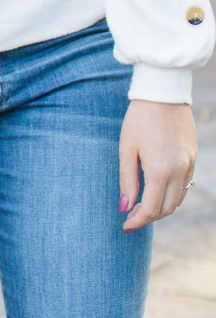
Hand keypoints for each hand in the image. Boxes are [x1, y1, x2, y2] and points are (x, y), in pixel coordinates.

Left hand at [119, 100, 196, 231]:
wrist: (163, 93)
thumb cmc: (139, 118)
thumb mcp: (126, 148)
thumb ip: (127, 180)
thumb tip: (124, 207)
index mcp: (160, 170)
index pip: (151, 209)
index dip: (137, 220)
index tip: (125, 225)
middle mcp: (179, 170)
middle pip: (167, 208)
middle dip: (149, 217)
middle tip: (132, 217)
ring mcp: (189, 164)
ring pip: (178, 199)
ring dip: (161, 207)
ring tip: (143, 206)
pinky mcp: (193, 156)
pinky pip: (185, 184)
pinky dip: (172, 194)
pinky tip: (158, 190)